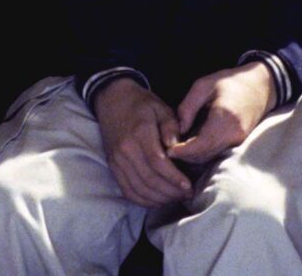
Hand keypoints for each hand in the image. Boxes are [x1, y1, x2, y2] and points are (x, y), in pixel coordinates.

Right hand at [94, 79, 191, 207]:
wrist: (112, 100)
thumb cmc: (141, 104)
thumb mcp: (161, 108)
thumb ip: (171, 127)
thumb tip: (177, 148)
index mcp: (140, 133)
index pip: (157, 162)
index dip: (174, 178)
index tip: (189, 186)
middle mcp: (125, 150)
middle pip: (149, 179)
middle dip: (170, 191)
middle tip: (187, 194)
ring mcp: (116, 160)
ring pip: (139, 189)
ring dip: (159, 199)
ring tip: (176, 198)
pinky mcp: (112, 167)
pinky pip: (127, 191)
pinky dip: (143, 200)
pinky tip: (158, 200)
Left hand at [167, 63, 273, 163]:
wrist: (261, 85)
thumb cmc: (231, 82)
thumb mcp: (203, 85)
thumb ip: (188, 107)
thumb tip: (179, 130)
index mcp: (225, 118)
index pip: (201, 145)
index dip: (183, 151)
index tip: (168, 150)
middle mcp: (234, 134)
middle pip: (205, 155)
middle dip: (185, 156)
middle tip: (167, 150)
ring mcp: (238, 141)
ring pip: (210, 156)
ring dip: (192, 156)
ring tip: (176, 147)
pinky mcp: (238, 143)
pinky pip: (216, 152)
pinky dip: (202, 151)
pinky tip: (190, 144)